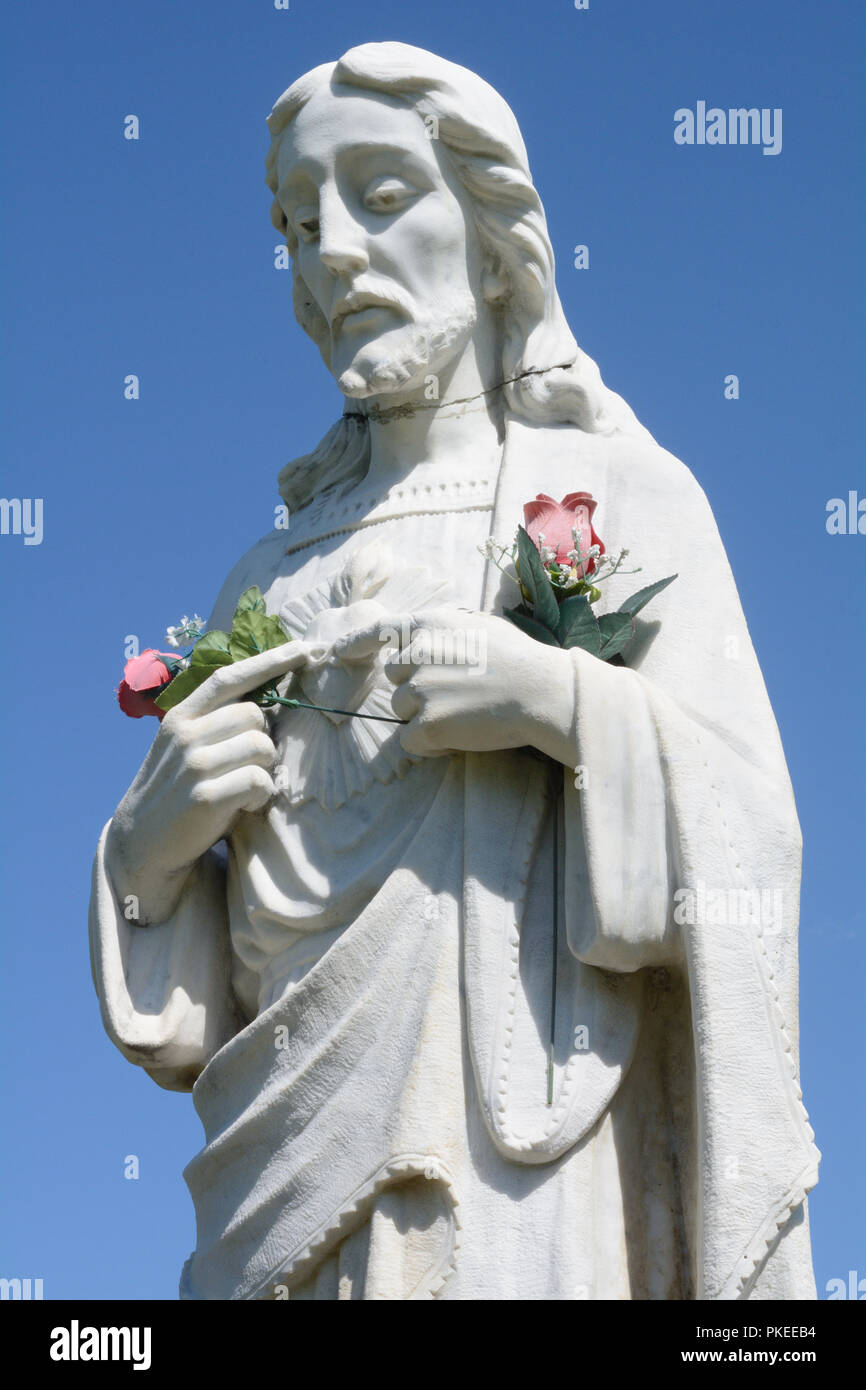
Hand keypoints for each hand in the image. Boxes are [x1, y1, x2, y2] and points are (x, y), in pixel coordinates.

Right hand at [106, 642, 311, 923]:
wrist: (145, 842)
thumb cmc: (180, 789)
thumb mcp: (186, 746)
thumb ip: (216, 721)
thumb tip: (268, 701)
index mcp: (181, 716)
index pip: (228, 677)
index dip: (269, 660)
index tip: (305, 649)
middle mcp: (185, 735)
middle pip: (255, 715)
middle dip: (264, 741)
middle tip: (248, 766)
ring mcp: (193, 765)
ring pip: (262, 747)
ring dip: (265, 770)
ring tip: (245, 788)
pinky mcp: (205, 797)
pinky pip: (260, 781)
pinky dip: (262, 795)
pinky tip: (245, 805)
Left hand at [334, 607, 575, 760]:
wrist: (540, 691)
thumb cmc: (519, 659)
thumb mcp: (479, 624)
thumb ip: (445, 629)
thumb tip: (422, 640)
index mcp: (429, 624)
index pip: (380, 630)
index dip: (356, 643)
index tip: (338, 652)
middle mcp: (417, 653)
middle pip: (395, 679)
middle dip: (417, 689)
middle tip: (456, 694)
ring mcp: (420, 690)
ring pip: (401, 710)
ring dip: (424, 716)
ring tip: (463, 714)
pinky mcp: (427, 724)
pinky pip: (409, 741)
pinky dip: (429, 744)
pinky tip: (458, 736)